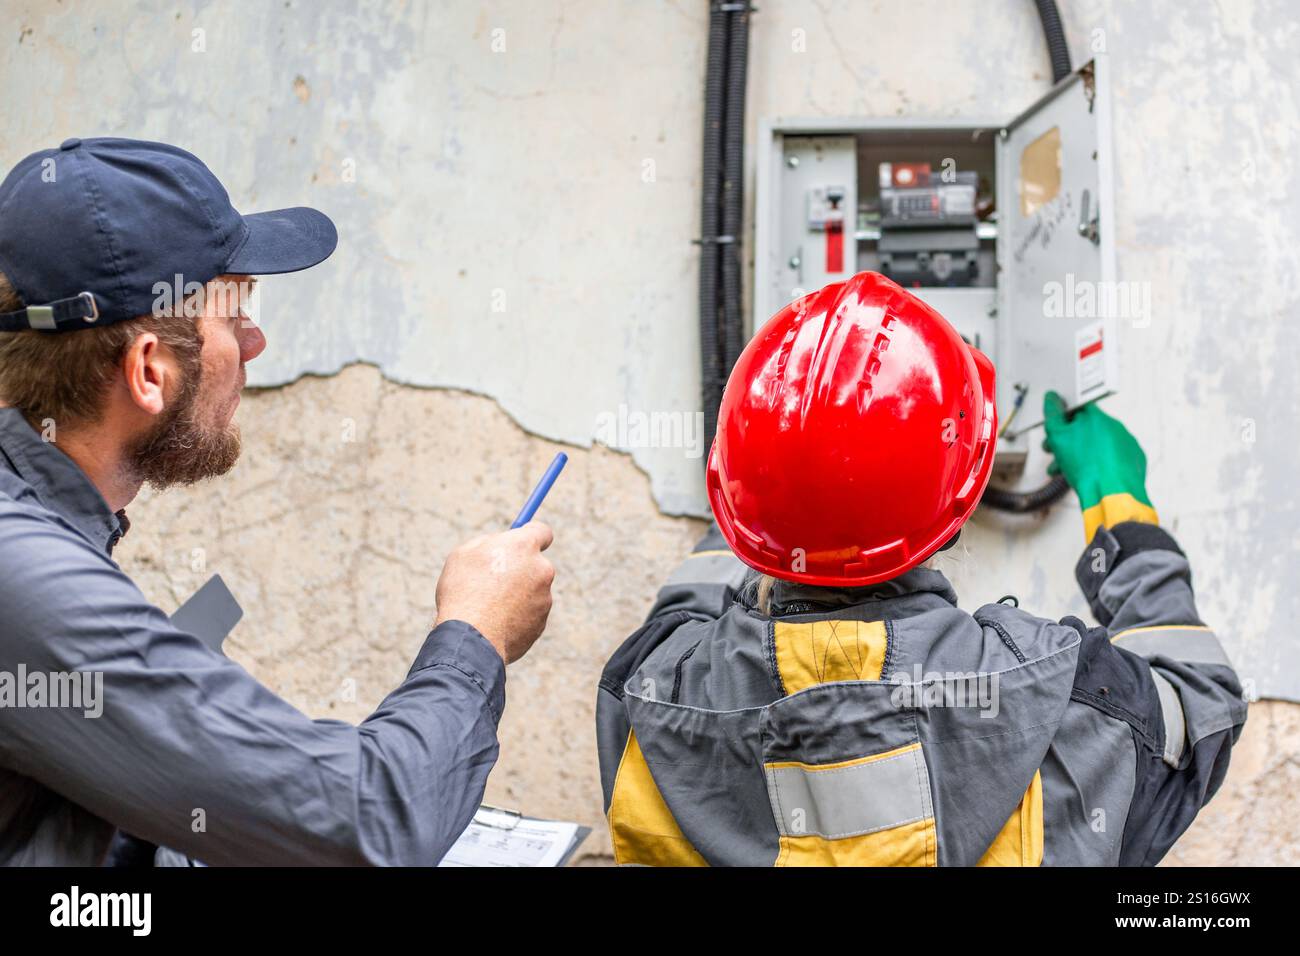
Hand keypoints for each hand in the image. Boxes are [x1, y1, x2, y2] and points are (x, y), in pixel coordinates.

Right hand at [433, 522, 554, 663]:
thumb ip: (489, 543)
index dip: (532, 535)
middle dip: (520, 569)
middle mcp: (541, 569)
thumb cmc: (463, 591)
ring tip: (488, 606)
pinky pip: (529, 613)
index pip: (542, 532)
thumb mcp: (464, 555)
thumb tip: (501, 543)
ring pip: (531, 591)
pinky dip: (516, 616)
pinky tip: (494, 623)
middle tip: (495, 580)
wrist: (471, 638)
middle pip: (536, 564)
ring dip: (516, 595)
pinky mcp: (541, 622)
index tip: (523, 542)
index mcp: (523, 546)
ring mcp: (545, 597)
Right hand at [1042, 391, 1156, 540]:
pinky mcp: (1135, 460)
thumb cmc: (1087, 467)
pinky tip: (1090, 477)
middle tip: (1055, 455)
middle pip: (1086, 430)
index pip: (1076, 410)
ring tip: (1067, 472)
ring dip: (1081, 456)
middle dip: (1068, 442)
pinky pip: (1114, 459)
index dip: (1061, 421)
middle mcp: (1115, 426)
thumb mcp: (1058, 438)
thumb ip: (1053, 415)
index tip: (1053, 433)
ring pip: (1099, 447)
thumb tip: (1051, 398)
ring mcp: (1127, 443)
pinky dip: (1101, 465)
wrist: (1112, 495)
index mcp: (1097, 417)